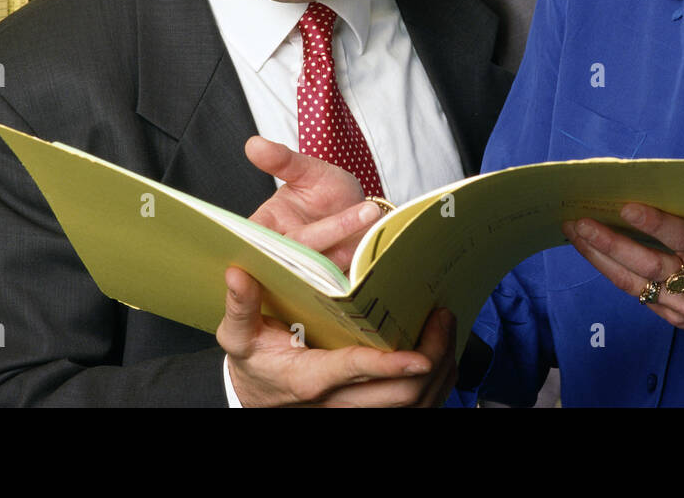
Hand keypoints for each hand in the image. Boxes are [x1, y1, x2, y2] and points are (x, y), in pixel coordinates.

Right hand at [218, 266, 457, 406]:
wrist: (254, 398)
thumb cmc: (253, 363)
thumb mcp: (238, 336)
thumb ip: (240, 307)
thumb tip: (238, 273)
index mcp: (311, 378)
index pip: (356, 372)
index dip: (391, 366)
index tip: (419, 356)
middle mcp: (340, 402)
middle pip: (401, 395)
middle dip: (432, 357)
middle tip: (442, 316)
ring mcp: (359, 409)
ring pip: (415, 404)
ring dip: (440, 368)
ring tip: (445, 327)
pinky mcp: (371, 409)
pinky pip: (416, 406)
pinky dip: (436, 381)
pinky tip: (440, 350)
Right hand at [245, 136, 379, 268]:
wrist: (361, 214)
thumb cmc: (328, 192)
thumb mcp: (308, 170)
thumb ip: (283, 160)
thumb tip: (253, 144)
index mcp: (267, 226)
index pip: (255, 236)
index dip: (261, 239)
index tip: (285, 229)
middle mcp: (284, 251)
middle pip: (294, 249)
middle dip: (324, 231)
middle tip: (355, 213)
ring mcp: (309, 270)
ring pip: (320, 264)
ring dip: (346, 240)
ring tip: (369, 213)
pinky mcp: (333, 283)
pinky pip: (338, 281)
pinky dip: (353, 262)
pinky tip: (368, 245)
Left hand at [562, 202, 683, 363]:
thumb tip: (652, 191)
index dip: (655, 223)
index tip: (625, 207)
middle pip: (649, 264)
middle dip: (609, 242)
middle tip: (578, 221)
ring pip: (635, 283)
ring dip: (600, 258)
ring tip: (574, 233)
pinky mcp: (674, 319)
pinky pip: (638, 294)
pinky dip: (613, 272)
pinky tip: (593, 253)